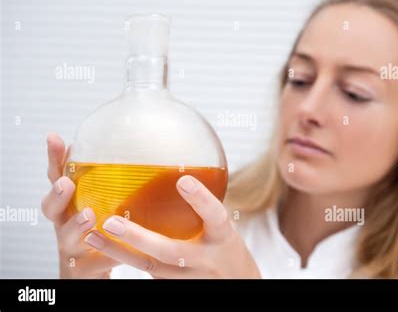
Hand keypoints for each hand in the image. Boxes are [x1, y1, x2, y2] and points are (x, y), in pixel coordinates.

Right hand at [41, 133, 118, 277]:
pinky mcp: (83, 268)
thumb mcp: (105, 205)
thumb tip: (145, 156)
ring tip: (88, 215)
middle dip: (57, 194)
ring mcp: (71, 247)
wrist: (92, 274)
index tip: (55, 138)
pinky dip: (105, 256)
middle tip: (66, 183)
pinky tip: (116, 252)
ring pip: (66, 236)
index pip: (58, 178)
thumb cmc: (99, 234)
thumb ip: (114, 186)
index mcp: (70, 205)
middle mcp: (65, 223)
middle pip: (51, 208)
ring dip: (76, 225)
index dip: (55, 159)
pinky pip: (94, 262)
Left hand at [85, 175, 260, 278]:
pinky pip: (148, 274)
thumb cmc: (226, 249)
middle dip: (139, 237)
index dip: (201, 200)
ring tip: (93, 237)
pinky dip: (125, 260)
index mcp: (223, 237)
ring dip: (119, 253)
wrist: (238, 284)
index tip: (183, 180)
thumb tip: (180, 175)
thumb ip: (204, 209)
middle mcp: (206, 260)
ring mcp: (189, 278)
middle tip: (112, 222)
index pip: (215, 217)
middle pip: (171, 251)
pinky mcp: (175, 287)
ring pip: (150, 267)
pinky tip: (104, 248)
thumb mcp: (224, 228)